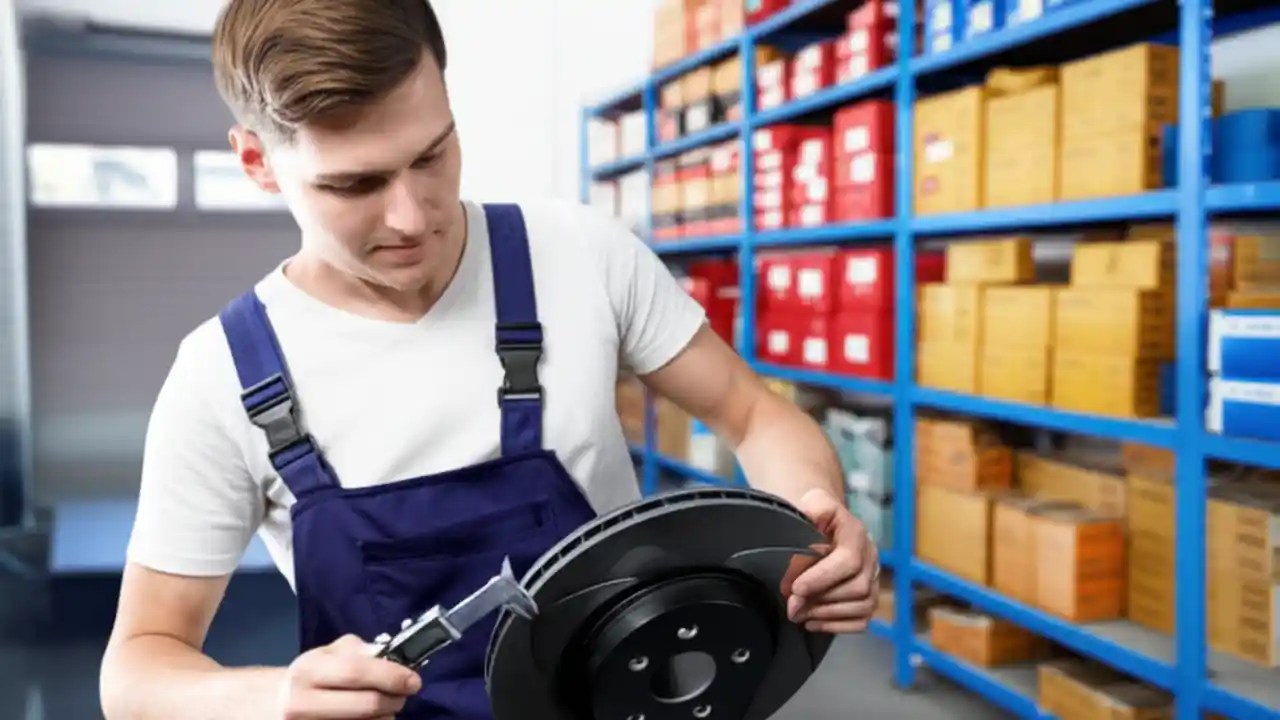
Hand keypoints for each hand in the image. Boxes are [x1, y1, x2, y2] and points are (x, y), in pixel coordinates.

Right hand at [276, 634, 421, 719]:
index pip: (356, 672)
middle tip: (403, 693)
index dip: (391, 676)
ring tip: (384, 706)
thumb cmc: (312, 676)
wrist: (279, 705)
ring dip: (386, 716)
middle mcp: (301, 704)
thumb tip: (391, 659)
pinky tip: (371, 717)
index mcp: (307, 671)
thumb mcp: (327, 654)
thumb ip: (359, 651)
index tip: (413, 679)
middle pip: (367, 705)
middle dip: (395, 699)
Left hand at [786, 487, 879, 633]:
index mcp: (856, 534)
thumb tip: (805, 520)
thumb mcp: (814, 502)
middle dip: (821, 600)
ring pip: (862, 606)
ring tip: (799, 614)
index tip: (796, 588)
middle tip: (791, 605)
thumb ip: (811, 508)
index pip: (848, 560)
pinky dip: (837, 626)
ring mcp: (873, 579)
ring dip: (827, 614)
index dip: (822, 578)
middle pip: (858, 588)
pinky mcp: (869, 597)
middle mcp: (871, 558)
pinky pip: (862, 620)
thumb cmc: (816, 516)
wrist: (825, 525)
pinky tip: (813, 623)